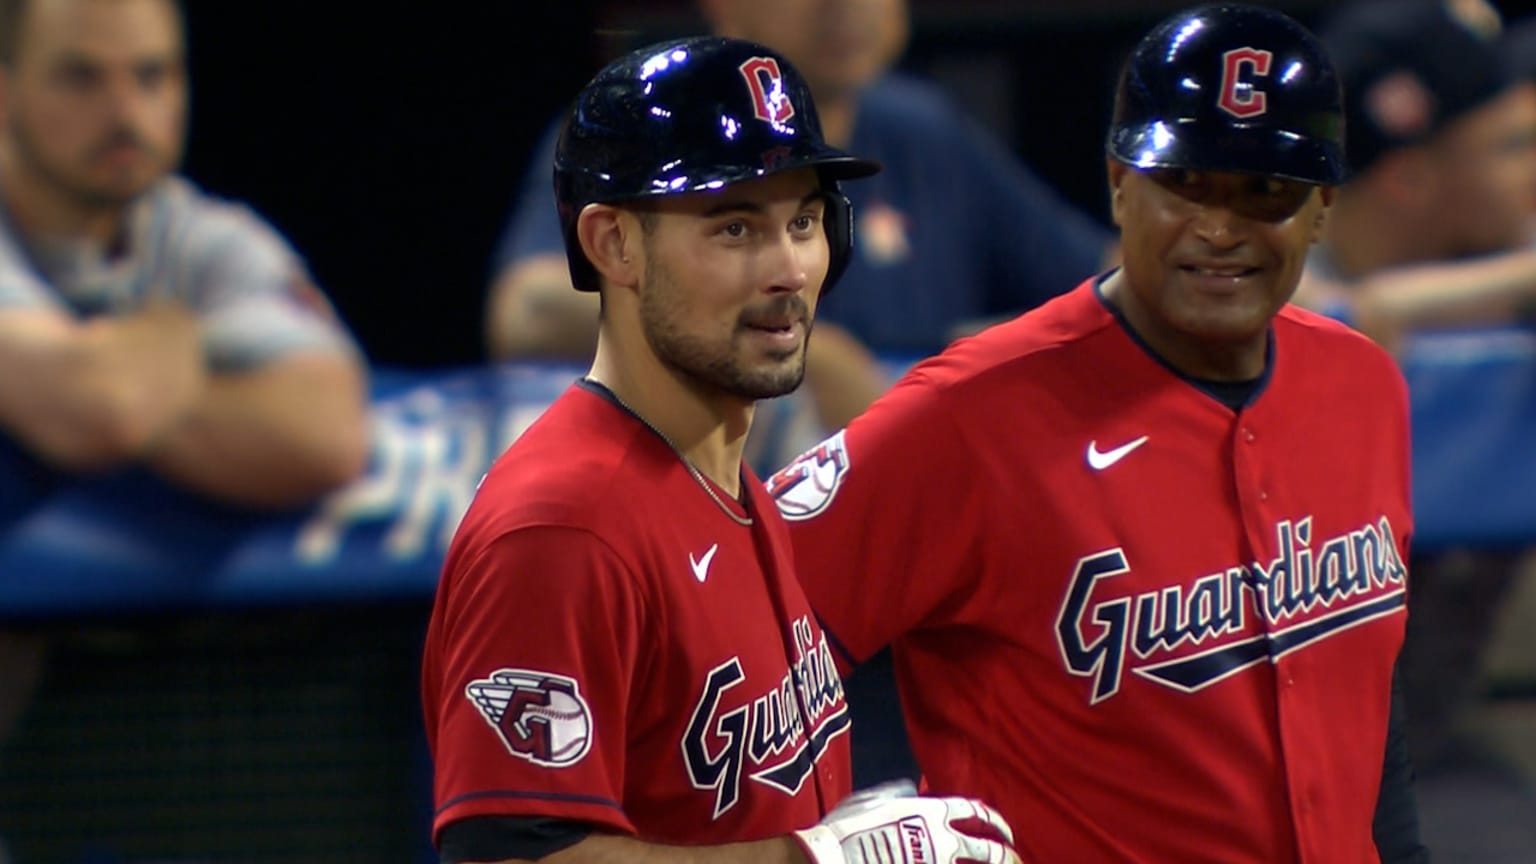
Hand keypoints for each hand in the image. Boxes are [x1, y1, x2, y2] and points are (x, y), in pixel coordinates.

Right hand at [793, 781, 1019, 863]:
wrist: (833, 858)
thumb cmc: (848, 825)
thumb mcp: (873, 799)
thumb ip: (900, 794)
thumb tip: (914, 793)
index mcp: (930, 811)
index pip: (974, 811)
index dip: (994, 819)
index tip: (1003, 829)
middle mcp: (941, 839)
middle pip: (987, 849)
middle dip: (1005, 854)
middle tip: (1013, 858)